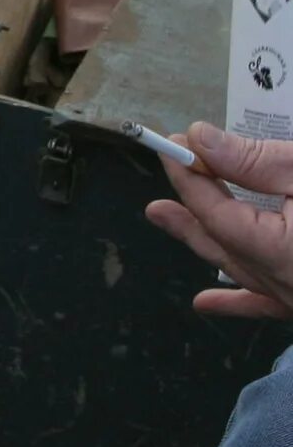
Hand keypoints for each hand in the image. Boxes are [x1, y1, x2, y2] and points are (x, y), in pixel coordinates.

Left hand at [146, 125, 292, 318]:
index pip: (214, 212)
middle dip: (190, 204)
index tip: (173, 144)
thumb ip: (256, 162)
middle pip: (221, 241)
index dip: (188, 177)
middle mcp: (285, 284)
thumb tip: (202, 140)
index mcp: (280, 252)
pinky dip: (235, 302)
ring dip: (202, 242)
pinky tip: (205, 303)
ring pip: (237, 271)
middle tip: (169, 169)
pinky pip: (265, 306)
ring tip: (167, 217)